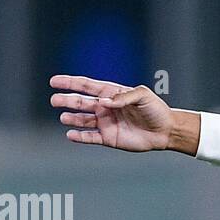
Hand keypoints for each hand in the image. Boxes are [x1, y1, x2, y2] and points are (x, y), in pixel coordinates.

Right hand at [49, 76, 192, 151]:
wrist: (165, 131)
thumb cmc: (155, 110)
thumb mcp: (143, 96)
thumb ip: (123, 97)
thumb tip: (104, 101)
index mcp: (111, 93)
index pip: (86, 86)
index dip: (70, 83)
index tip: (54, 81)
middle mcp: (105, 107)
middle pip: (81, 102)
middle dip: (67, 100)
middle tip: (54, 100)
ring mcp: (105, 123)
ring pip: (83, 120)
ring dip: (72, 118)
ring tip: (63, 117)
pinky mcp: (108, 138)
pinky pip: (90, 137)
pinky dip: (80, 137)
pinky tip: (70, 135)